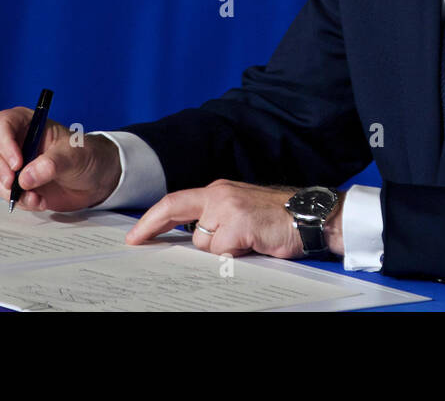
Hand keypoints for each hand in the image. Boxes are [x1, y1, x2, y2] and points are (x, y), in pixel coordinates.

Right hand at [0, 106, 121, 211]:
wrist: (95, 179)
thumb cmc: (86, 156)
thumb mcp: (75, 155)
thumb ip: (52, 164)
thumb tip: (25, 178)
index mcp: (26, 121)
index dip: (3, 144)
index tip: (17, 164)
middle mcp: (12, 139)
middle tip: (13, 183)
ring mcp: (10, 162)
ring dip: (10, 190)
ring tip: (37, 196)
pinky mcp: (13, 183)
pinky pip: (3, 193)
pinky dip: (19, 201)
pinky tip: (39, 200)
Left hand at [125, 179, 344, 258]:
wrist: (310, 213)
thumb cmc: (278, 217)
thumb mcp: (241, 211)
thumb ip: (217, 220)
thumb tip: (192, 241)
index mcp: (217, 190)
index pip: (174, 202)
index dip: (151, 221)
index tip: (134, 237)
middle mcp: (219, 195)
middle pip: (191, 231)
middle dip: (206, 245)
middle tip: (216, 249)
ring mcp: (228, 208)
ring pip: (207, 244)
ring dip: (226, 250)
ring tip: (252, 241)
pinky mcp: (240, 224)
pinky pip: (224, 251)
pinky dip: (239, 254)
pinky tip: (257, 243)